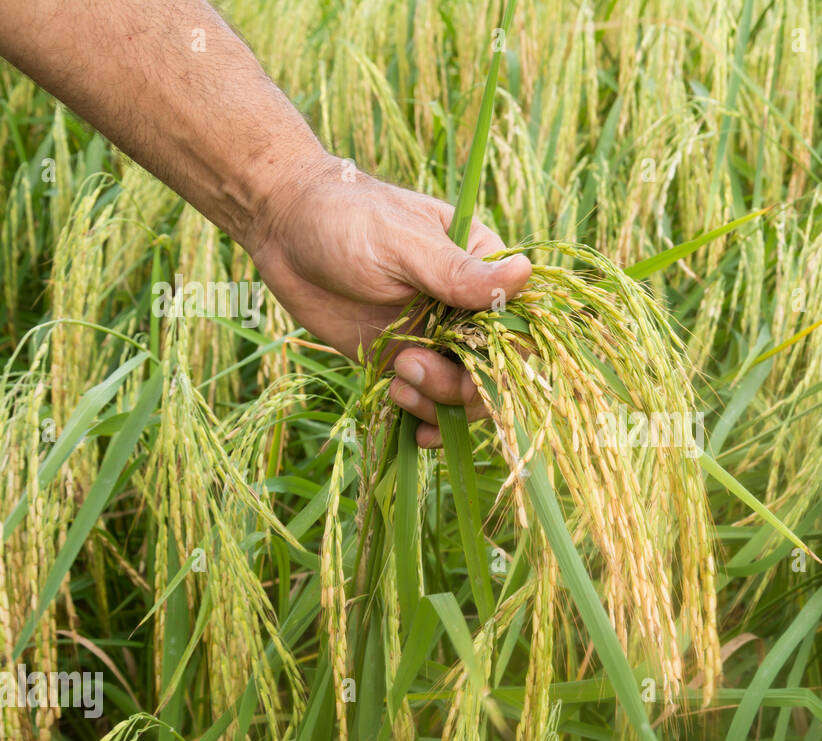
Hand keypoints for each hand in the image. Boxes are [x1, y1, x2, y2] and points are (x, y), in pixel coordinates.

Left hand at [248, 156, 530, 447]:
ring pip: (465, 394)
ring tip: (396, 379)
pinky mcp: (405, 361)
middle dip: (464, 386)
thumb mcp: (403, 243)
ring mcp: (437, 339)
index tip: (474, 364)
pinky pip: (430, 403)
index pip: (518, 323)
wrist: (284, 229)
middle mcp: (467, 309)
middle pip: (495, 369)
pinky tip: (411, 430)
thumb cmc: (347, 218)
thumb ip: (458, 272)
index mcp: (481, 269)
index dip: (507, 356)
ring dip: (438, 403)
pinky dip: (426, 422)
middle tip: (412, 367)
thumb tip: (526, 273)